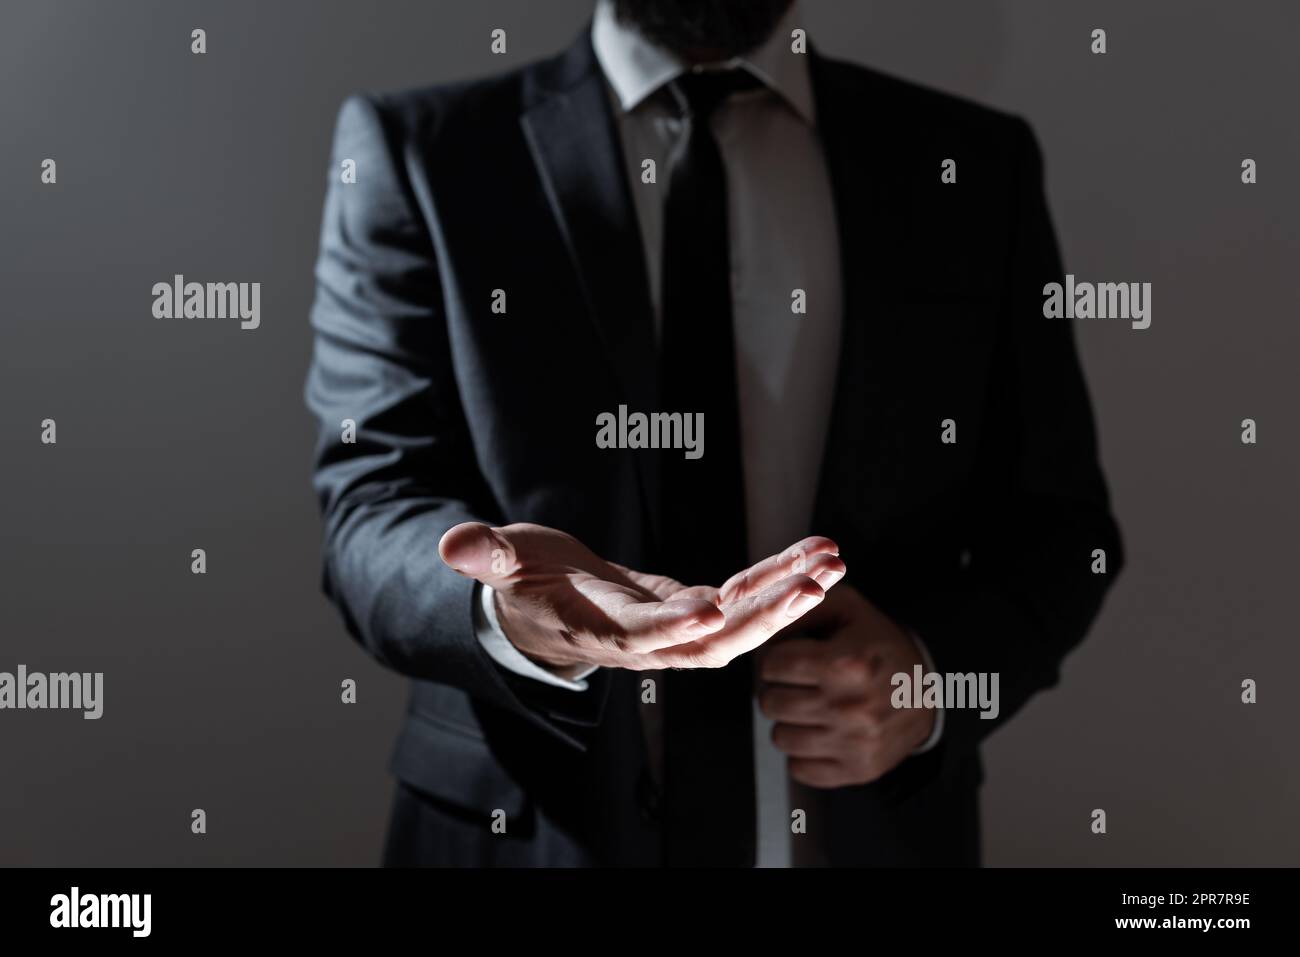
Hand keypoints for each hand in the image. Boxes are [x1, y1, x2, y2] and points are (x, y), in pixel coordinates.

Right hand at [438, 522, 845, 672]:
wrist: (545, 611)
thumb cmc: (520, 584)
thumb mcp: (501, 563)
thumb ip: (485, 556)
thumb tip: (454, 545)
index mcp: (595, 628)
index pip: (638, 635)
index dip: (672, 624)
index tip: (711, 607)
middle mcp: (644, 640)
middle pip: (711, 641)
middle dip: (765, 616)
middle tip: (815, 583)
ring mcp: (672, 629)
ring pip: (739, 626)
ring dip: (788, 597)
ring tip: (834, 563)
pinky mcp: (690, 610)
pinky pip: (742, 600)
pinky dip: (779, 579)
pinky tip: (817, 556)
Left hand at [758, 583, 934, 787]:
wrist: (925, 692)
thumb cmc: (877, 646)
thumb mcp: (848, 609)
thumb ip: (802, 607)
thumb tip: (766, 629)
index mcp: (848, 663)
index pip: (773, 665)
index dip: (775, 659)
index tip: (789, 659)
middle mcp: (852, 706)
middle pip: (771, 703)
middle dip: (777, 690)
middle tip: (796, 684)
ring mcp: (856, 743)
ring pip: (780, 738)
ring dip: (788, 722)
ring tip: (808, 707)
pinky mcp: (859, 770)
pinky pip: (799, 769)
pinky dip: (803, 752)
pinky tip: (819, 732)